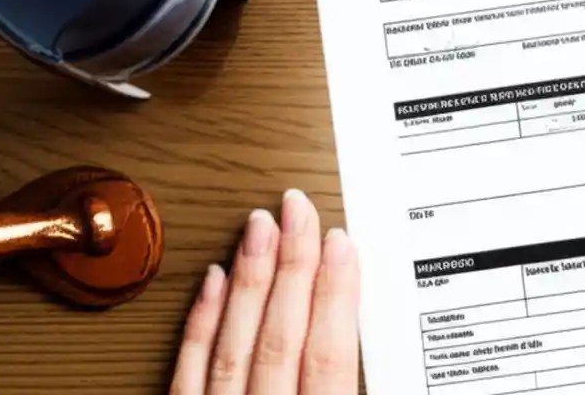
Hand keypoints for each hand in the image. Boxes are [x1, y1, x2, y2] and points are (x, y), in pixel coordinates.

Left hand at [170, 190, 359, 394]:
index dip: (335, 294)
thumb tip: (396, 356)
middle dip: (293, 265)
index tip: (339, 245)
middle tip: (297, 211)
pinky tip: (214, 281)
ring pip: (234, 344)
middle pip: (281, 336)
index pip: (328, 355)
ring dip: (250, 279)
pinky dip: (202, 324)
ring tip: (259, 227)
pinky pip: (188, 373)